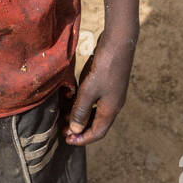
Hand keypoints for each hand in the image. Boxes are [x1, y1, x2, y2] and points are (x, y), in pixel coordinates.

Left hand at [63, 31, 136, 146]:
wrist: (119, 43)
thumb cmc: (105, 67)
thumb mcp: (89, 90)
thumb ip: (81, 110)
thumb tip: (75, 130)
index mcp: (111, 109)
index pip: (97, 133)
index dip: (82, 139)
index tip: (67, 140)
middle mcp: (113, 104)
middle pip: (97, 124)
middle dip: (80, 130)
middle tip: (64, 131)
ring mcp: (112, 94)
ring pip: (95, 112)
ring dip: (81, 117)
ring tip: (65, 118)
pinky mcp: (108, 84)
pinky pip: (95, 101)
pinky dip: (84, 105)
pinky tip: (73, 100)